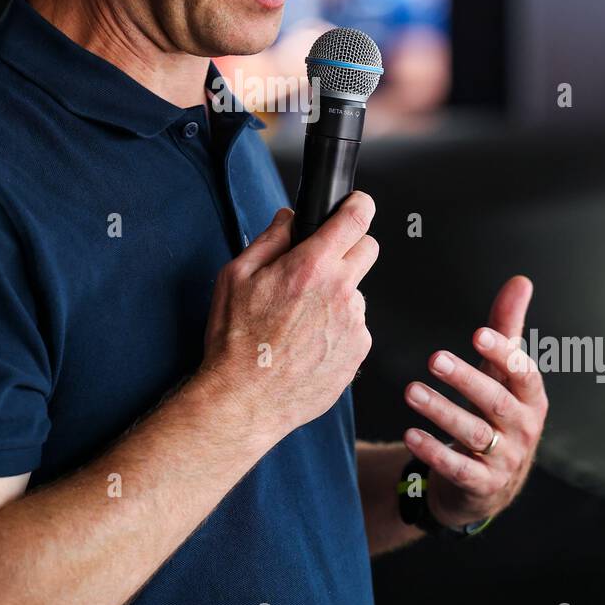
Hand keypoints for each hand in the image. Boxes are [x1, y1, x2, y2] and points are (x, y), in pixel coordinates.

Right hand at [201, 192, 378, 444]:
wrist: (245, 399)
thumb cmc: (236, 341)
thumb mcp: (235, 277)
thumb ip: (268, 240)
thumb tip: (287, 220)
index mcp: (312, 267)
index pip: (355, 218)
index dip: (358, 205)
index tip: (355, 205)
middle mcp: (341, 292)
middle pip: (369, 249)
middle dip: (349, 249)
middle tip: (320, 267)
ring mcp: (354, 324)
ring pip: (359, 292)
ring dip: (340, 296)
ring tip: (303, 319)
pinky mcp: (359, 352)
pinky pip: (356, 327)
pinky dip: (339, 329)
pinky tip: (310, 342)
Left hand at [402, 276, 547, 529]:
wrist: (489, 482)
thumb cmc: (495, 413)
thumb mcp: (502, 374)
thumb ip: (508, 329)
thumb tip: (521, 280)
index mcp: (531, 399)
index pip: (524, 374)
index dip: (505, 354)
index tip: (479, 334)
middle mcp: (523, 429)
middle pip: (497, 404)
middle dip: (467, 381)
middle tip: (435, 359)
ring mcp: (505, 460)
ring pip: (475, 435)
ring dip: (442, 412)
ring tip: (411, 391)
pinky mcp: (481, 485)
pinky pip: (458, 468)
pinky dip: (434, 452)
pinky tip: (410, 433)